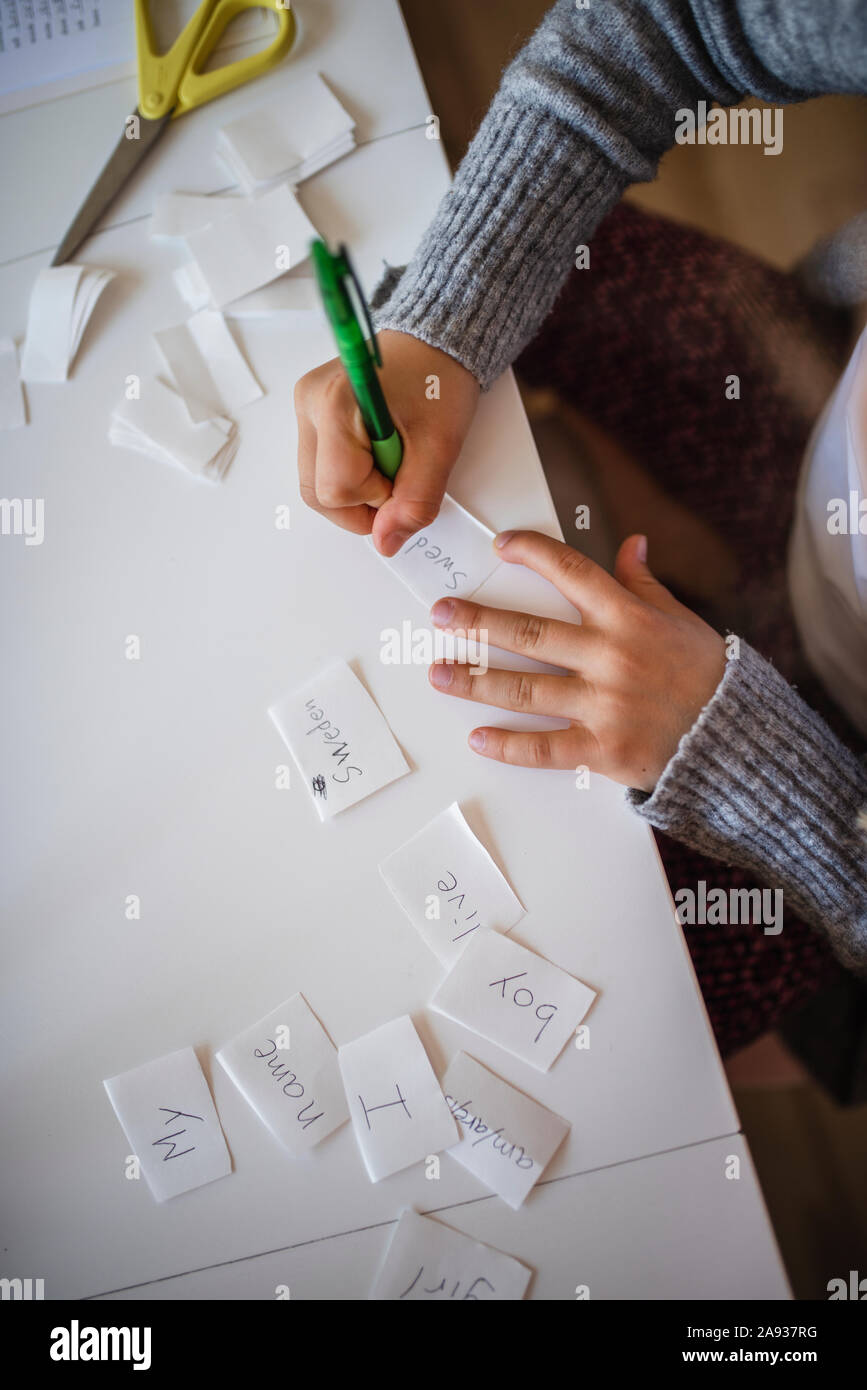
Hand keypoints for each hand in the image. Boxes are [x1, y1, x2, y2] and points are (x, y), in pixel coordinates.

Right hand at [294, 330, 479, 556]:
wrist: (436, 341)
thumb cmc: (439, 380)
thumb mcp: (440, 447)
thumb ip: (414, 501)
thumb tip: (386, 543)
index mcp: (335, 403)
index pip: (337, 489)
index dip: (376, 499)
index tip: (405, 477)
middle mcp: (309, 403)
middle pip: (317, 493)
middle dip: (361, 502)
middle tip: (397, 478)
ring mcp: (304, 406)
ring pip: (315, 484)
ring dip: (354, 490)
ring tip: (388, 462)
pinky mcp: (310, 411)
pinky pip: (320, 466)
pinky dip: (348, 473)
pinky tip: (374, 453)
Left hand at [428, 530, 726, 791]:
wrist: (736, 741)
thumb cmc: (707, 677)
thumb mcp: (683, 620)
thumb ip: (646, 585)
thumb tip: (632, 544)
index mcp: (629, 619)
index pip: (572, 573)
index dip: (533, 553)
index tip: (501, 544)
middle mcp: (611, 657)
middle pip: (530, 634)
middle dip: (479, 622)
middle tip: (442, 614)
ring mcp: (604, 706)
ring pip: (525, 689)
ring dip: (476, 680)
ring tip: (441, 673)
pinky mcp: (603, 750)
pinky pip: (545, 748)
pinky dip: (508, 744)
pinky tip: (478, 737)